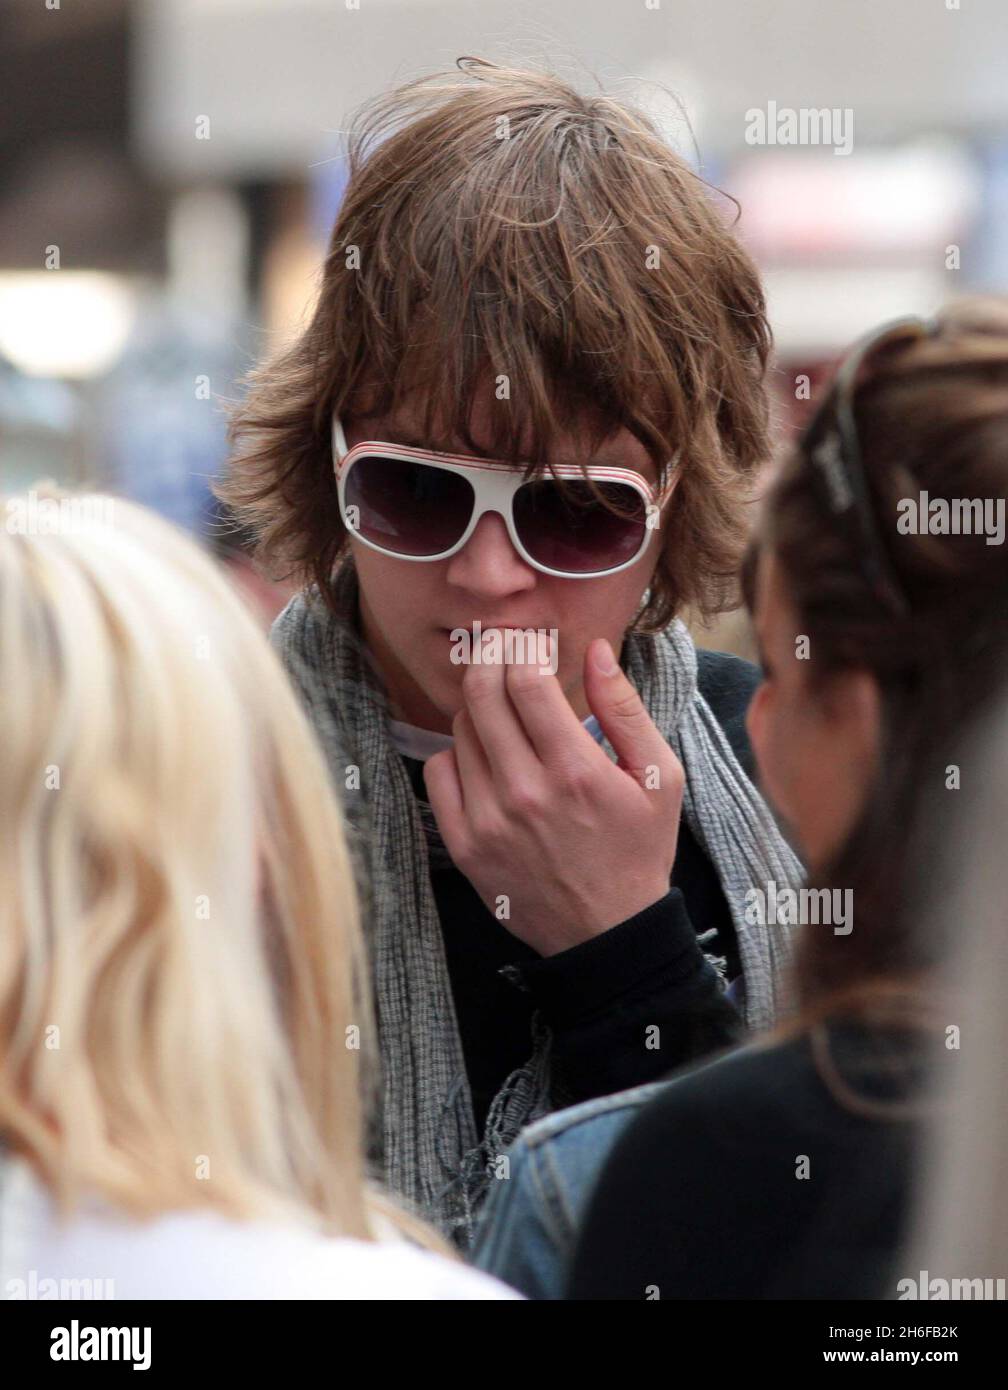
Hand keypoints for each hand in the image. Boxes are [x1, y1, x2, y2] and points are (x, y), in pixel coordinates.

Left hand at [422, 636, 683, 955]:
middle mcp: (524, 793)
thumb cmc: (638, 848)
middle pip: (483, 694)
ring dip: (480, 706)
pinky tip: (487, 755)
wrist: (608, 932)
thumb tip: (596, 651)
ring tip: (506, 710)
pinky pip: (439, 771)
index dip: (524, 647)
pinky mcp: (464, 844)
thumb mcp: (658, 777)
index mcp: (575, 771)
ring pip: (461, 729)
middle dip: (492, 658)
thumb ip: (625, 709)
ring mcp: (487, 820)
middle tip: (505, 650)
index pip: (526, 681)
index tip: (532, 641)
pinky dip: (458, 751)